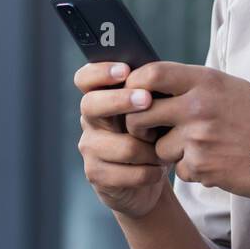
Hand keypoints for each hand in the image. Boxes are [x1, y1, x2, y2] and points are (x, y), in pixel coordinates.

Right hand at [74, 62, 169, 217]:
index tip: (125, 71)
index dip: (100, 72)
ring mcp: (89, 148)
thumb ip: (151, 94)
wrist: (148, 178)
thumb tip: (161, 77)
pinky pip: (129, 173)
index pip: (85, 78)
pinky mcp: (96, 174)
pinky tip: (157, 171)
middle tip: (147, 99)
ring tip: (164, 152)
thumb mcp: (154, 112)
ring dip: (151, 150)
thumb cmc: (154, 136)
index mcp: (101, 97)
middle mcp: (90, 120)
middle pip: (91, 104)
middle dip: (120, 101)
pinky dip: (150, 172)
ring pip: (123, 146)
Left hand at [113, 61, 249, 199]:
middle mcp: (199, 106)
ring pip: (159, 148)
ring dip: (171, 153)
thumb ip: (194, 84)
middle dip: (138, 125)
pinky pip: (179, 171)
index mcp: (206, 81)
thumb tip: (153, 83)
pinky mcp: (202, 167)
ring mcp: (199, 138)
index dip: (134, 85)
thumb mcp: (230, 88)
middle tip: (147, 130)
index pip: (152, 74)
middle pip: (140, 114)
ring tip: (200, 148)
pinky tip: (215, 163)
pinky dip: (192, 170)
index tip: (133, 95)